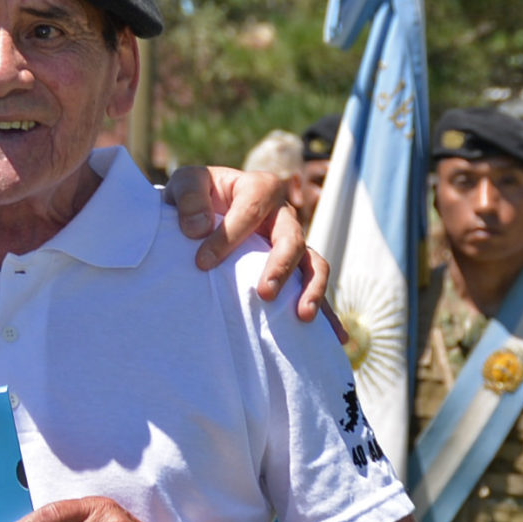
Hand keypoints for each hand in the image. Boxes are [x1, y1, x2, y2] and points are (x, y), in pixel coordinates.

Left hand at [167, 166, 329, 321]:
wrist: (201, 212)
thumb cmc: (194, 198)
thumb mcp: (186, 184)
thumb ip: (188, 198)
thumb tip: (197, 229)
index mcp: (260, 188)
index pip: (252, 210)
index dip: (229, 237)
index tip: (202, 263)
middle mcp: (282, 215)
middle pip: (292, 238)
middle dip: (281, 267)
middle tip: (264, 293)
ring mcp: (291, 244)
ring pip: (313, 264)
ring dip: (312, 290)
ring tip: (302, 316)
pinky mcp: (293, 270)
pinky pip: (313, 290)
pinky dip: (327, 313)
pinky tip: (336, 337)